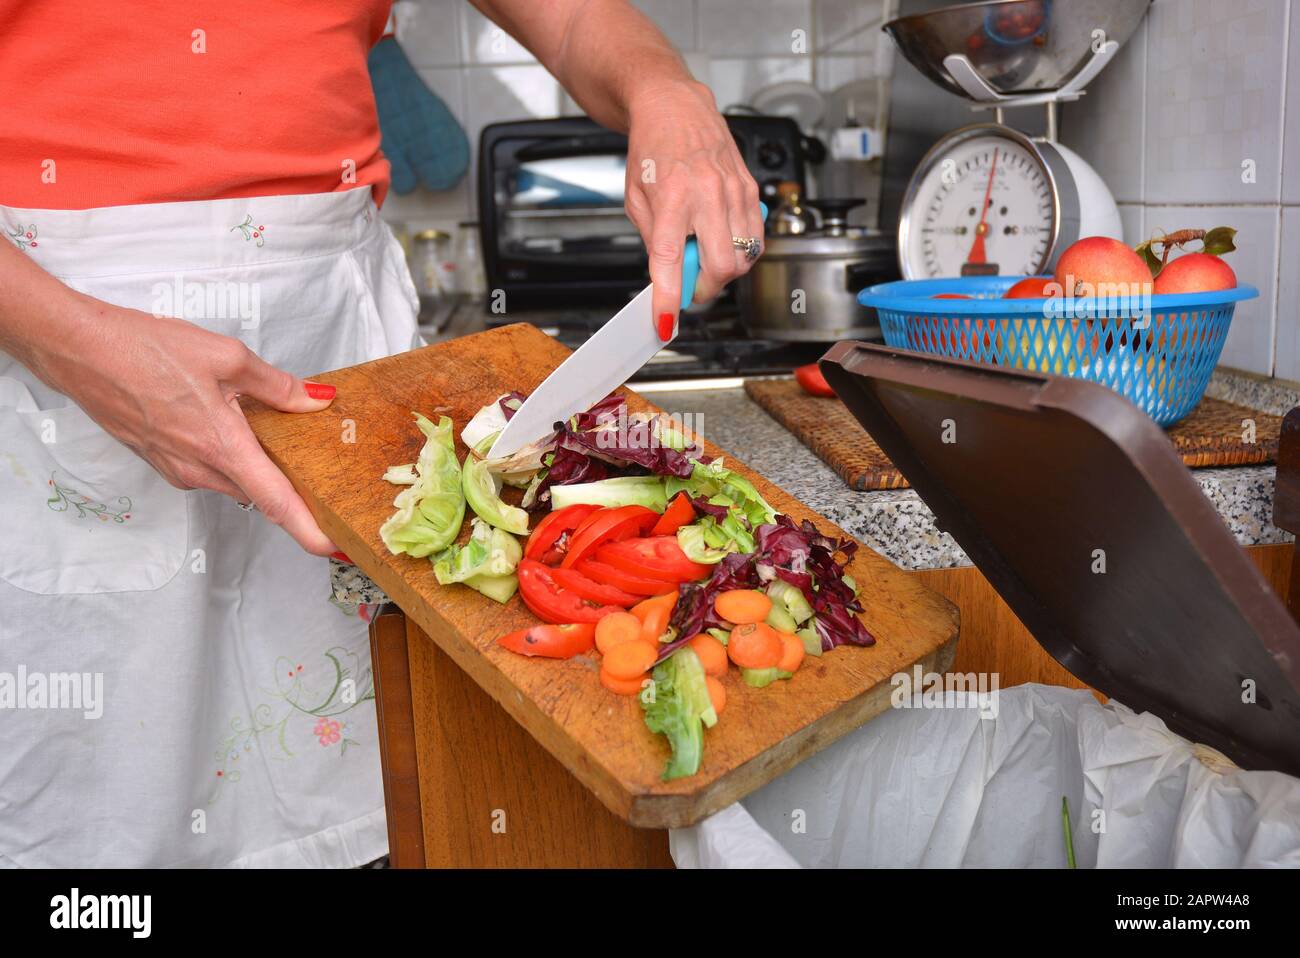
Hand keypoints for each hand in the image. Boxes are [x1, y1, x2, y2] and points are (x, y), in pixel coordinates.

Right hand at [31, 296, 338, 555]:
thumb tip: (316, 401)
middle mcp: (199, 470)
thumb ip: (277, 385)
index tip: (338, 548)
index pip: (278, 504)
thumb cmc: (146, 349)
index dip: (311, 532)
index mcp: (223, 448)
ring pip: (235, 482)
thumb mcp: (226, 357)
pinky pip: (210, 470)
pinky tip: (239, 430)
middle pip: (261, 496)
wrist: (80, 350)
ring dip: (261, 473)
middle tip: (328, 489)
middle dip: (295, 498)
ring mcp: (177, 469)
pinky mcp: (162, 461)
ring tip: (290, 452)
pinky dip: (233, 460)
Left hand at [623, 80, 763, 336]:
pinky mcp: (750, 188)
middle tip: (689, 285)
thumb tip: (670, 275)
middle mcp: (707, 193)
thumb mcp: (636, 197)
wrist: (673, 105)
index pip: (671, 260)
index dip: (669, 298)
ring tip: (705, 257)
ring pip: (745, 256)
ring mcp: (734, 190)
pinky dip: (742, 250)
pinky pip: (756, 236)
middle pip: (722, 267)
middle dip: (705, 289)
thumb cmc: (651, 147)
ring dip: (725, 271)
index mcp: (670, 196)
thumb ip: (654, 239)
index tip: (666, 322)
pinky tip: (724, 240)